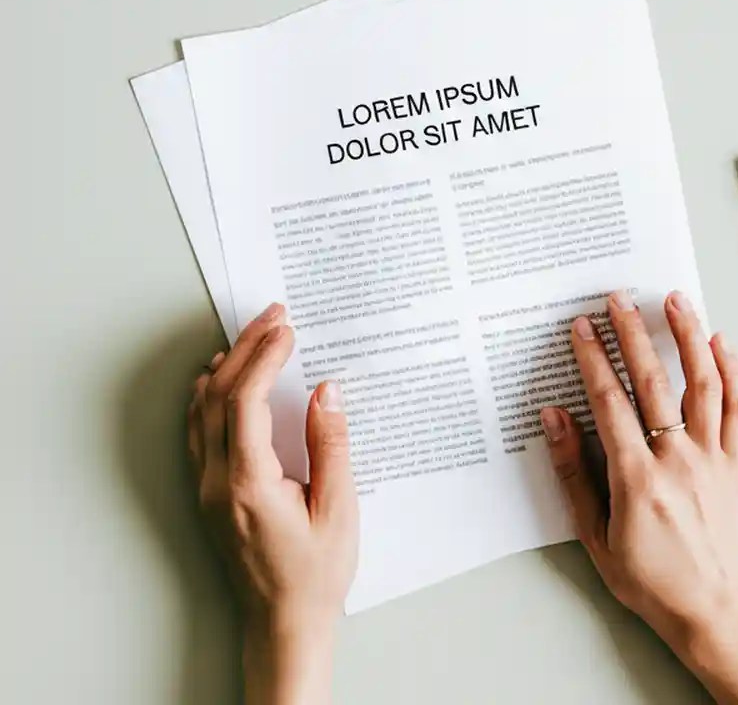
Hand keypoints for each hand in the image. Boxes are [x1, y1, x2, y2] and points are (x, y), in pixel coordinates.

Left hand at [187, 303, 357, 704]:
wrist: (284, 622)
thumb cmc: (315, 574)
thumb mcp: (338, 510)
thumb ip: (331, 446)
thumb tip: (327, 392)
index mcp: (248, 482)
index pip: (246, 400)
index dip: (265, 357)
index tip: (287, 329)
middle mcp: (217, 481)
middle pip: (217, 395)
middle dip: (245, 348)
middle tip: (273, 317)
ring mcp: (206, 488)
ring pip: (201, 411)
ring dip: (224, 368)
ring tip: (251, 338)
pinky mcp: (209, 496)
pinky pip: (199, 433)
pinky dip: (209, 398)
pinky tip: (219, 384)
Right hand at [542, 290, 737, 704]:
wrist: (714, 609)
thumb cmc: (652, 582)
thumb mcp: (595, 538)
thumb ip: (575, 475)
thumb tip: (556, 421)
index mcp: (637, 477)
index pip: (610, 401)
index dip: (592, 359)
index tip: (580, 328)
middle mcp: (678, 458)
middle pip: (653, 381)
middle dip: (631, 333)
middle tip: (616, 300)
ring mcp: (712, 458)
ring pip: (703, 382)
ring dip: (687, 335)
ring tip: (674, 300)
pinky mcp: (736, 464)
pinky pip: (737, 408)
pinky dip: (731, 372)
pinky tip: (720, 344)